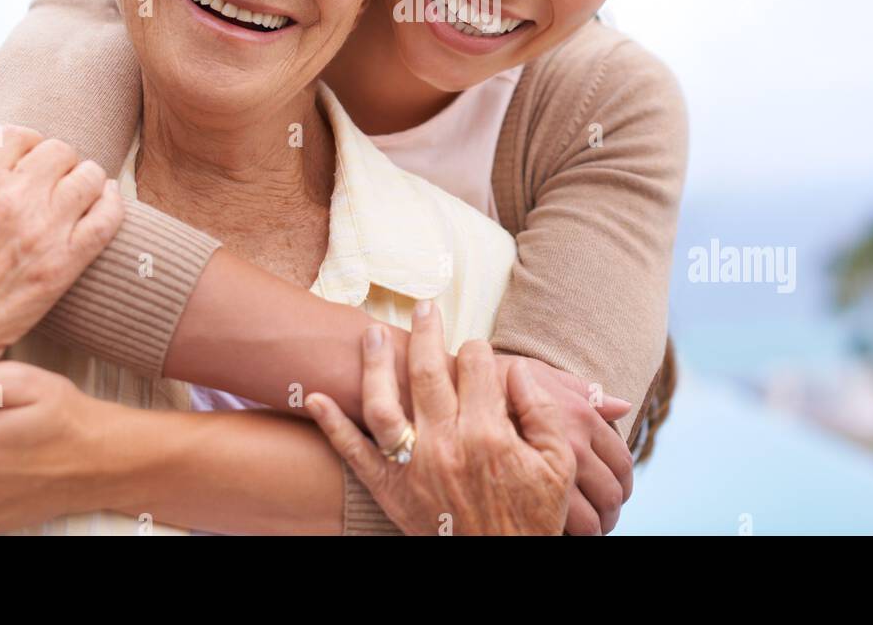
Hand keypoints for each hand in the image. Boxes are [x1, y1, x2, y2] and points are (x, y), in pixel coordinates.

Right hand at [0, 126, 122, 390]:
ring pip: (90, 176)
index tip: (27, 162)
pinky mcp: (65, 262)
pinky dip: (113, 204)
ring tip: (79, 193)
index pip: (21, 137)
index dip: (27, 147)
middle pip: (61, 151)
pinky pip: (109, 217)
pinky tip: (105, 203)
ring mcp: (43, 229)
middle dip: (58, 162)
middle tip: (53, 180)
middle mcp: (12, 198)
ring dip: (87, 180)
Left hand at [305, 303, 575, 534]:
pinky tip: (314, 397)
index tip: (478, 353)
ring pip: (384, 403)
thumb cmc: (533, 516)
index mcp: (490, 434)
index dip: (478, 351)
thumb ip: (543, 411)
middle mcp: (447, 445)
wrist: (504, 566)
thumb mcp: (558, 464)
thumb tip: (520, 370)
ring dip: (374, 364)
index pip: (477, 366)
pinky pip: (354, 454)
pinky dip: (331, 425)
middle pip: (428, 371)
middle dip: (425, 332)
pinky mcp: (390, 491)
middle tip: (423, 307)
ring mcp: (413, 467)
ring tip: (371, 333)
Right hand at [493, 354, 634, 534]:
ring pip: (590, 521)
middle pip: (611, 494)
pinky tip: (551, 528)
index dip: (623, 481)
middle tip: (600, 518)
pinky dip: (563, 534)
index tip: (613, 490)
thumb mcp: (538, 374)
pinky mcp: (523, 498)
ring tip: (580, 531)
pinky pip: (560, 528)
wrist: (447, 391)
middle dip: (610, 513)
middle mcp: (571, 444)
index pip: (622, 460)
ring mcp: (547, 473)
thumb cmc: (493, 381)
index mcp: (580, 416)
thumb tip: (622, 406)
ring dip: (592, 529)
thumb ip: (579, 391)